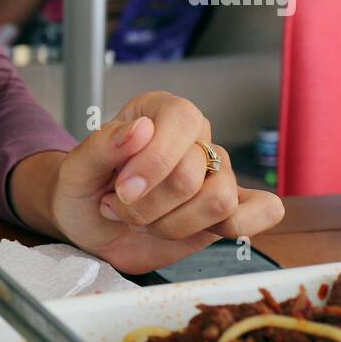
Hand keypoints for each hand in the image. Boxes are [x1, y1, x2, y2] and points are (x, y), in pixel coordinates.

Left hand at [36, 92, 283, 273]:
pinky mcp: (230, 209)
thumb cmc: (82, 190)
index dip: (153, 163)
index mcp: (161, 112)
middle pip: (193, 175)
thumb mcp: (76, 169)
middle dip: (147, 206)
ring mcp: (218, 173)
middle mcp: (196, 137)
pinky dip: (236, 228)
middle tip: (118, 207)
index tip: (121, 190)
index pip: (180, 123)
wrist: (88, 226)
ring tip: (143, 220)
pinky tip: (191, 229)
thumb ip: (102, 146)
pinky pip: (265, 211)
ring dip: (171, 224)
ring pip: (219, 201)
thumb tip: (141, 129)